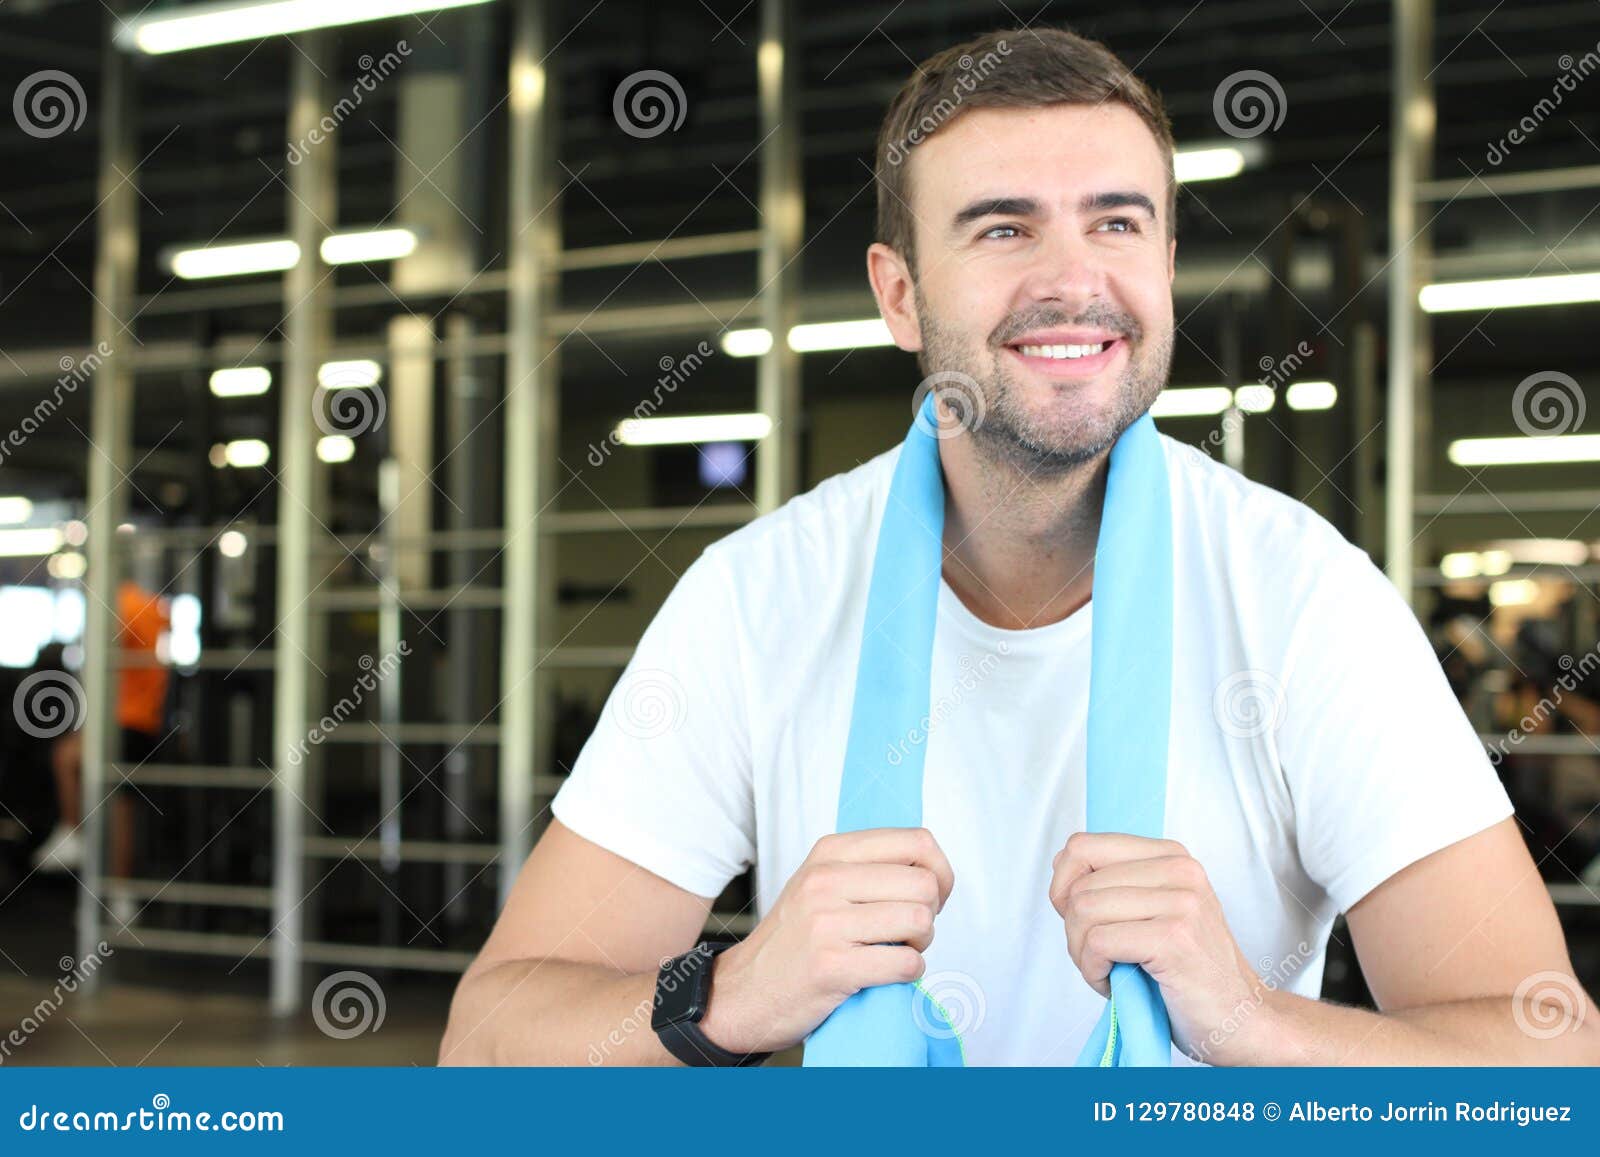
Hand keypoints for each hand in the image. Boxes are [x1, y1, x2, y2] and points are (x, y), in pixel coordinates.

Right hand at [700, 827, 953, 1054]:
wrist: (744, 991)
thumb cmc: (794, 939)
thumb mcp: (820, 884)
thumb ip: (868, 867)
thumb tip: (935, 869)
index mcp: (830, 852)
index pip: (917, 843)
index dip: (940, 872)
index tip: (932, 896)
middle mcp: (826, 880)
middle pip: (924, 885)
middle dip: (931, 913)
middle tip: (911, 931)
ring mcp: (826, 923)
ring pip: (919, 921)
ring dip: (921, 944)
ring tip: (897, 950)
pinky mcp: (832, 967)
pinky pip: (905, 963)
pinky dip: (908, 972)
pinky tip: (887, 973)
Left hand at [1049, 832, 1270, 1064]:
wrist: (1241, 1020)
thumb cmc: (1187, 973)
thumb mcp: (1150, 912)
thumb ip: (1112, 884)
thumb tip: (1060, 867)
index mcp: (1171, 855)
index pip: (1081, 847)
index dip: (1064, 887)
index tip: (1083, 920)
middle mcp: (1180, 869)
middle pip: (1078, 886)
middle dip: (1073, 930)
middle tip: (1101, 959)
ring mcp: (1181, 902)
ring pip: (1084, 911)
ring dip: (1082, 953)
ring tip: (1111, 971)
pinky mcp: (1175, 938)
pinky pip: (1098, 942)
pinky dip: (1094, 970)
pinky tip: (1117, 983)